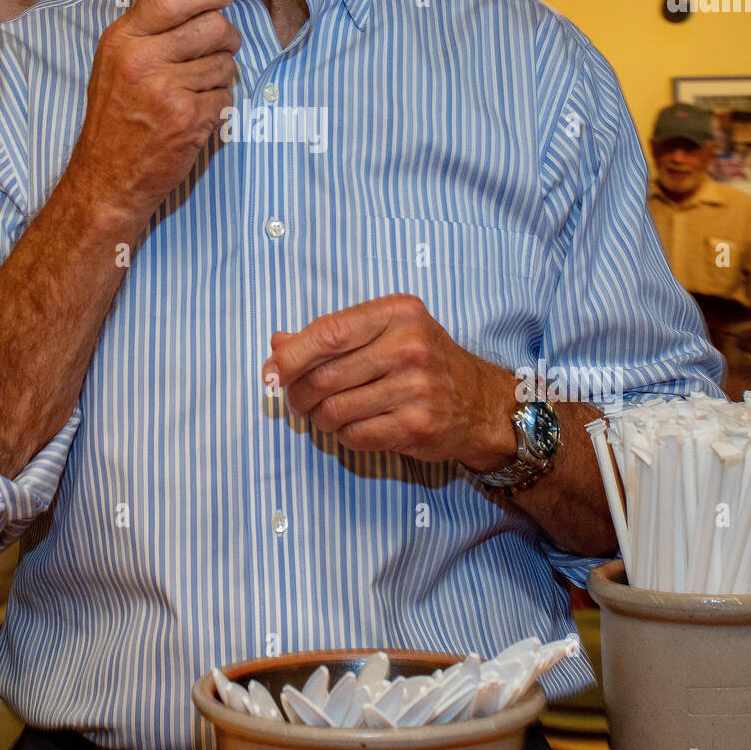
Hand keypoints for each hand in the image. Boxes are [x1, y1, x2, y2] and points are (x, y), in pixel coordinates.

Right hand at [69, 0, 240, 217]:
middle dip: (228, 37)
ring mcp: (166, 89)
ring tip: (197, 92)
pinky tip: (196, 117)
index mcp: (122, 39)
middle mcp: (142, 59)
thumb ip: (149, 33)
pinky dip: (219, 107)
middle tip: (222, 49)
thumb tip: (199, 2)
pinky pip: (226, 96)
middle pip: (213, 26)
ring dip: (222, 76)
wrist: (106, 179)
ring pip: (225, 63)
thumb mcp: (114, 64)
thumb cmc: (114, 120)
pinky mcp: (189, 118)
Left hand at [260, 293, 518, 469]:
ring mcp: (416, 389)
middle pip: (324, 376)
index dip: (290, 357)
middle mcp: (409, 347)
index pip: (328, 333)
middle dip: (299, 393)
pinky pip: (354, 436)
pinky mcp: (416, 427)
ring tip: (328, 413)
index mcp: (397, 313)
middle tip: (297, 400)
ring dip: (320, 418)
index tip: (269, 374)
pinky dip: (343, 435)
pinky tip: (354, 426)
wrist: (481, 403)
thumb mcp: (385, 331)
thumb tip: (277, 343)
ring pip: (334, 410)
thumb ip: (331, 335)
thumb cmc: (424, 360)